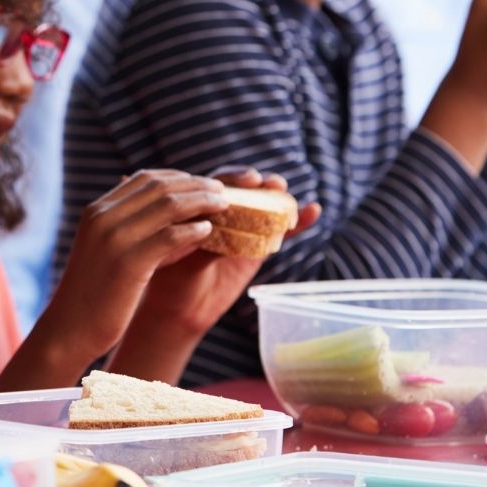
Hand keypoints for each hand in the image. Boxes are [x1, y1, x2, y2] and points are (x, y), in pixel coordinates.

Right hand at [44, 169, 232, 361]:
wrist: (71, 327)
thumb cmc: (95, 292)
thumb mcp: (109, 250)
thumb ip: (134, 228)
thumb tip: (180, 216)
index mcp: (98, 210)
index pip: (144, 178)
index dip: (178, 177)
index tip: (201, 184)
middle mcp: (104, 217)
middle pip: (159, 187)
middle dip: (195, 185)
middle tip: (221, 191)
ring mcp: (114, 238)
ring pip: (168, 205)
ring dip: (201, 202)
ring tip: (223, 206)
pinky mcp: (128, 262)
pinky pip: (169, 236)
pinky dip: (193, 230)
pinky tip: (208, 232)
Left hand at [138, 168, 319, 338]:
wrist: (180, 307)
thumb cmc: (172, 276)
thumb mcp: (183, 254)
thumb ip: (201, 239)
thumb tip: (212, 227)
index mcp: (198, 208)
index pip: (218, 184)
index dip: (233, 178)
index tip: (246, 179)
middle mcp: (223, 215)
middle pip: (245, 190)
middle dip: (258, 183)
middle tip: (267, 183)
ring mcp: (244, 230)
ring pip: (264, 208)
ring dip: (278, 197)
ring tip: (284, 192)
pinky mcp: (259, 249)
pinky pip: (281, 233)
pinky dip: (298, 222)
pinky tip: (313, 211)